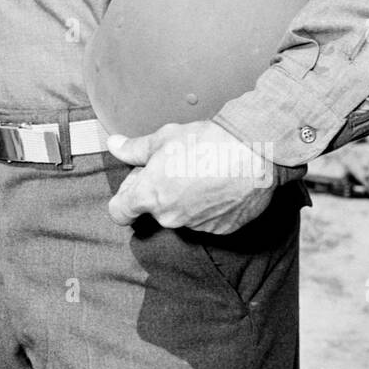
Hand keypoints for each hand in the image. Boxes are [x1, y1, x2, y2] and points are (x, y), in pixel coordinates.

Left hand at [106, 121, 276, 234]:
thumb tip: (115, 145)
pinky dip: (207, 206)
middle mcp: (170, 217)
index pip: (119, 213)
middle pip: (153, 209)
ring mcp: (196, 226)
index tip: (135, 185)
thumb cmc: (206, 143)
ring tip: (200, 172)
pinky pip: (205, 220)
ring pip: (180, 214)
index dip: (124, 197)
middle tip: (173, 166)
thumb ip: (134, 148)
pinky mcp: (221, 230)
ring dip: (183, 198)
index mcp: (150, 196)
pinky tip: (217, 184)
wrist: (253, 154)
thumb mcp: (164, 138)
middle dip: (157, 190)